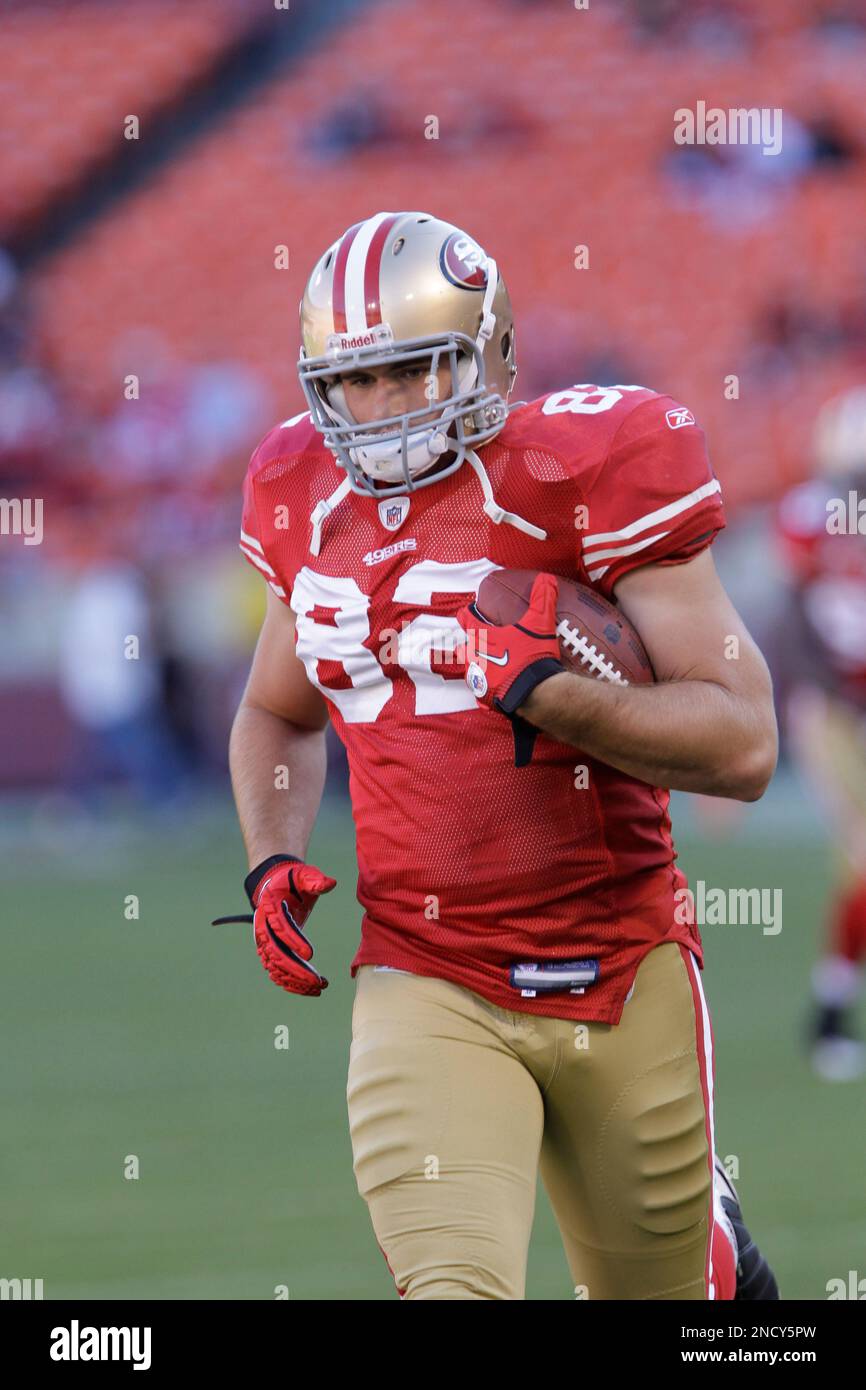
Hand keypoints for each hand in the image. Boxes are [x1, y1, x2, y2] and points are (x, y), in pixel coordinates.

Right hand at [213, 855, 336, 995]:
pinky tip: (310, 990)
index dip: (293, 940)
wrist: (277, 886)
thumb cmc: (293, 880)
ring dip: (295, 980)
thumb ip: (315, 880)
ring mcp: (264, 942)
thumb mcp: (303, 875)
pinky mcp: (270, 952)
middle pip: (275, 952)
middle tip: (317, 980)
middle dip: (295, 969)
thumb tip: (330, 883)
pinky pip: (276, 972)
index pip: (279, 927)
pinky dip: (291, 984)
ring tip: (319, 988)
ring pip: (275, 967)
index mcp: (269, 907)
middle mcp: (262, 927)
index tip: (310, 954)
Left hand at [453, 572, 563, 764]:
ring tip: (490, 668)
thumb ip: (543, 599)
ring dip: (477, 668)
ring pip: (470, 672)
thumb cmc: (533, 656)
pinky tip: (498, 690)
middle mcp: (474, 658)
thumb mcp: (541, 623)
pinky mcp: (485, 699)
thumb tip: (547, 578)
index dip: (467, 616)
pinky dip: (487, 691)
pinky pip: (481, 694)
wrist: (535, 693)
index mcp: (483, 638)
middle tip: (479, 645)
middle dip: (468, 646)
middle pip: (463, 649)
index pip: (467, 621)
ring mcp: (478, 680)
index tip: (465, 614)